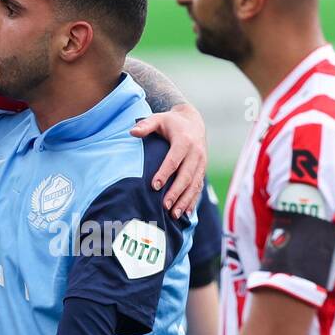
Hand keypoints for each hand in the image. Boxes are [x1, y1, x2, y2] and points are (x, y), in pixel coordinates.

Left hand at [130, 102, 206, 219]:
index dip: (165, 173)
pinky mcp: (203, 170)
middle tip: (165, 206)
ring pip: (195, 184)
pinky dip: (193, 201)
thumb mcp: (159, 119)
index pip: (174, 160)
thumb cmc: (171, 123)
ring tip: (174, 215)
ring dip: (185, 201)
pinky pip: (199, 187)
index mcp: (184, 141)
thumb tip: (132, 131)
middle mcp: (196, 153)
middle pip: (186, 175)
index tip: (154, 186)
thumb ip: (146, 125)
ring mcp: (202, 163)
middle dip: (176, 192)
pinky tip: (185, 214)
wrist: (193, 122)